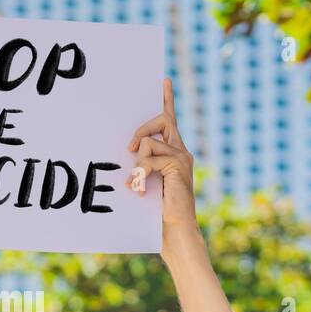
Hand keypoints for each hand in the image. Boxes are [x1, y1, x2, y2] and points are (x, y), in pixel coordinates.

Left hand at [127, 78, 195, 233]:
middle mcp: (181, 151)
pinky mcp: (178, 164)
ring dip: (138, 163)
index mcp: (174, 153)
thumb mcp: (146, 181)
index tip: (163, 80)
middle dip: (141, 129)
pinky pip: (150, 158)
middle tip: (128, 150)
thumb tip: (130, 152)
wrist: (173, 230)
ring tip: (137, 184)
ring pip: (149, 142)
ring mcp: (182, 157)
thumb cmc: (156, 211)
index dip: (167, 100)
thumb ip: (142, 163)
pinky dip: (141, 173)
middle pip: (161, 120)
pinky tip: (140, 189)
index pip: (169, 120)